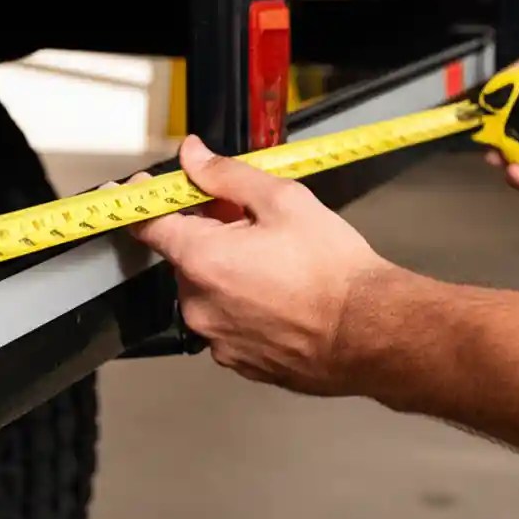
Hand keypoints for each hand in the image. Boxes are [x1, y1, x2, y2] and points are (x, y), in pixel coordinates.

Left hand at [117, 135, 390, 395]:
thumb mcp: (284, 201)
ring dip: (229, 274)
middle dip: (211, 237)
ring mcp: (216, 339)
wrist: (370, 333)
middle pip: (186, 258)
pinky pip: (227, 322)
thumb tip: (193, 157)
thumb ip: (227, 176)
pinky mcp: (237, 361)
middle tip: (255, 227)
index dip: (148, 202)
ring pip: (208, 292)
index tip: (150, 190)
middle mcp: (199, 304)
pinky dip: (245, 307)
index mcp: (203, 260)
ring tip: (279, 267)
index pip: (149, 226)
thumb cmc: (334, 271)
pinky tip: (283, 298)